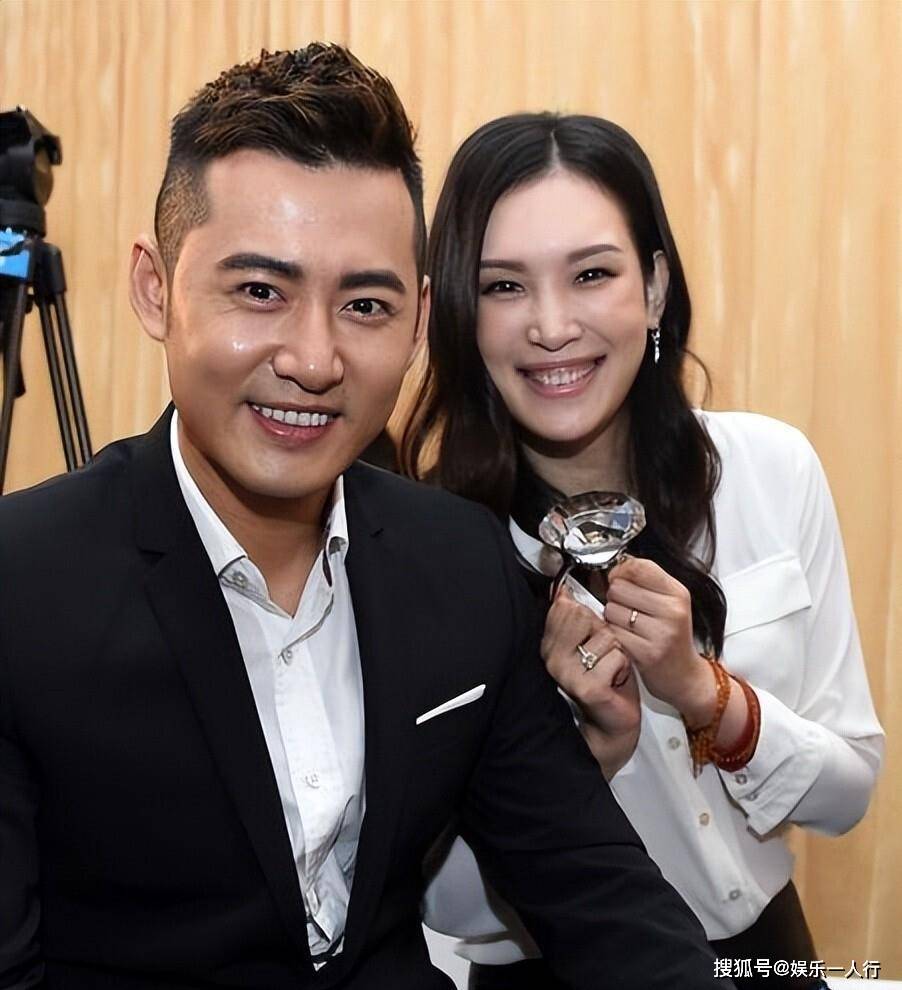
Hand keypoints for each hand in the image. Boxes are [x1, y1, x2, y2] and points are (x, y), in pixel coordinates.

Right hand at [541, 586, 640, 777]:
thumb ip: (577, 617)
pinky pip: (617, 656)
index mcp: (549, 643)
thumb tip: (565, 588)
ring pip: (605, 635)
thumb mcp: (589, 641)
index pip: (565, 606)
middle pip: (583, 615)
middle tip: (603, 654)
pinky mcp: (588, 688)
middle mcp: (552, 658)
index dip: (587, 615)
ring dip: (617, 649)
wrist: (615, 721)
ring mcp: (567, 674)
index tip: (591, 634)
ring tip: (611, 667)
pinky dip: (624, 665)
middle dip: (603, 630)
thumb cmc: (606, 678)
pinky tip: (616, 679)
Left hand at [603, 556, 713, 725]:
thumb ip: (646, 581)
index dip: (620, 570)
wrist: (685, 677)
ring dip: (612, 617)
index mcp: (678, 593)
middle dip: (615, 597)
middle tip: (627, 610)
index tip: (619, 579)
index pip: (638, 566)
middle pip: (619, 587)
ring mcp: (660, 633)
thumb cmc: (672, 637)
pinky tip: (626, 639)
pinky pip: (612, 631)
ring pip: (611, 609)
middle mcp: (672, 611)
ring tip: (628, 626)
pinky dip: (613, 634)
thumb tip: (615, 566)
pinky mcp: (646, 653)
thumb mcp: (670, 603)